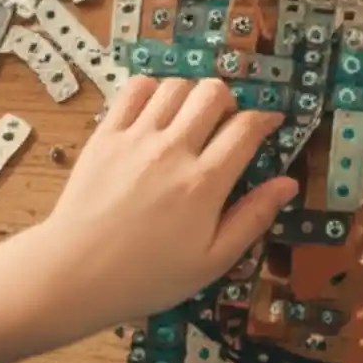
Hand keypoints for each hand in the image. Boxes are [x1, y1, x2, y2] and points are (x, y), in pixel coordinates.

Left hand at [36, 77, 297, 331]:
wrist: (74, 275)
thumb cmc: (148, 276)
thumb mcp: (212, 261)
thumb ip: (253, 218)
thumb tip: (288, 183)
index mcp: (204, 183)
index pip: (246, 128)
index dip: (265, 119)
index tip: (269, 122)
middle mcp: (173, 151)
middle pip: (213, 93)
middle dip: (229, 101)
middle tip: (225, 123)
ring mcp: (136, 138)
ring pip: (176, 86)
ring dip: (191, 95)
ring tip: (189, 118)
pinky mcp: (105, 135)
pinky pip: (134, 90)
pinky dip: (152, 90)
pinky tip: (156, 112)